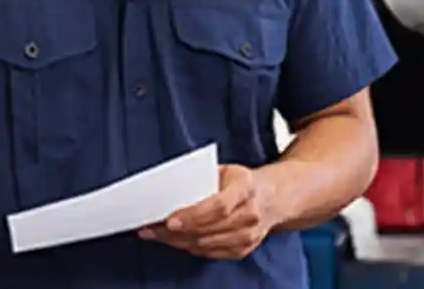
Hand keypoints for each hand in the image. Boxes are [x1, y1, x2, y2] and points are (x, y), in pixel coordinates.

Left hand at [138, 165, 276, 260]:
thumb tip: (167, 187)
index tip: (170, 221)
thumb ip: (201, 178)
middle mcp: (250, 215)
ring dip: (177, 241)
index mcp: (245, 188)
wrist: (272, 198)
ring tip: (155, 234)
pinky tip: (174, 241)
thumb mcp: (224, 170)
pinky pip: (211, 253)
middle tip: (151, 228)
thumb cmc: (241, 181)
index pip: (219, 206)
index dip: (193, 216)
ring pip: (206, 244)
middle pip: (209, 229)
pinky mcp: (243, 249)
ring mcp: (249, 236)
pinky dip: (189, 247)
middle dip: (176, 232)